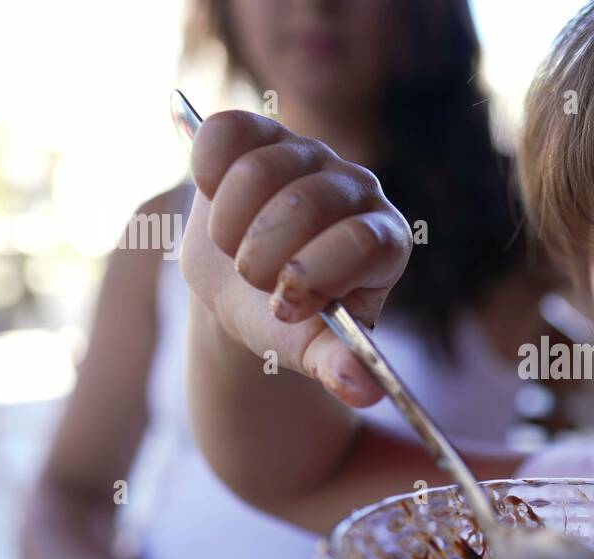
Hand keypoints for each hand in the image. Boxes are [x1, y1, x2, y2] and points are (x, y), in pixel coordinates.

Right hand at [181, 110, 410, 406]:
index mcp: (384, 240)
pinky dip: (208, 171)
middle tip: (254, 281)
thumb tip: (362, 391)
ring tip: (236, 250)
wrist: (244, 292)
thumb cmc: (289, 320)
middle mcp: (357, 188)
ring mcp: (309, 153)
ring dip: (229, 227)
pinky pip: (225, 132)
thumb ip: (339, 365)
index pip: (362, 240)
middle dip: (263, 257)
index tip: (284, 307)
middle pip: (306, 204)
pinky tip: (215, 199)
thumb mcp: (312, 348)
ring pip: (259, 171)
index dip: (314, 275)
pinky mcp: (259, 132)